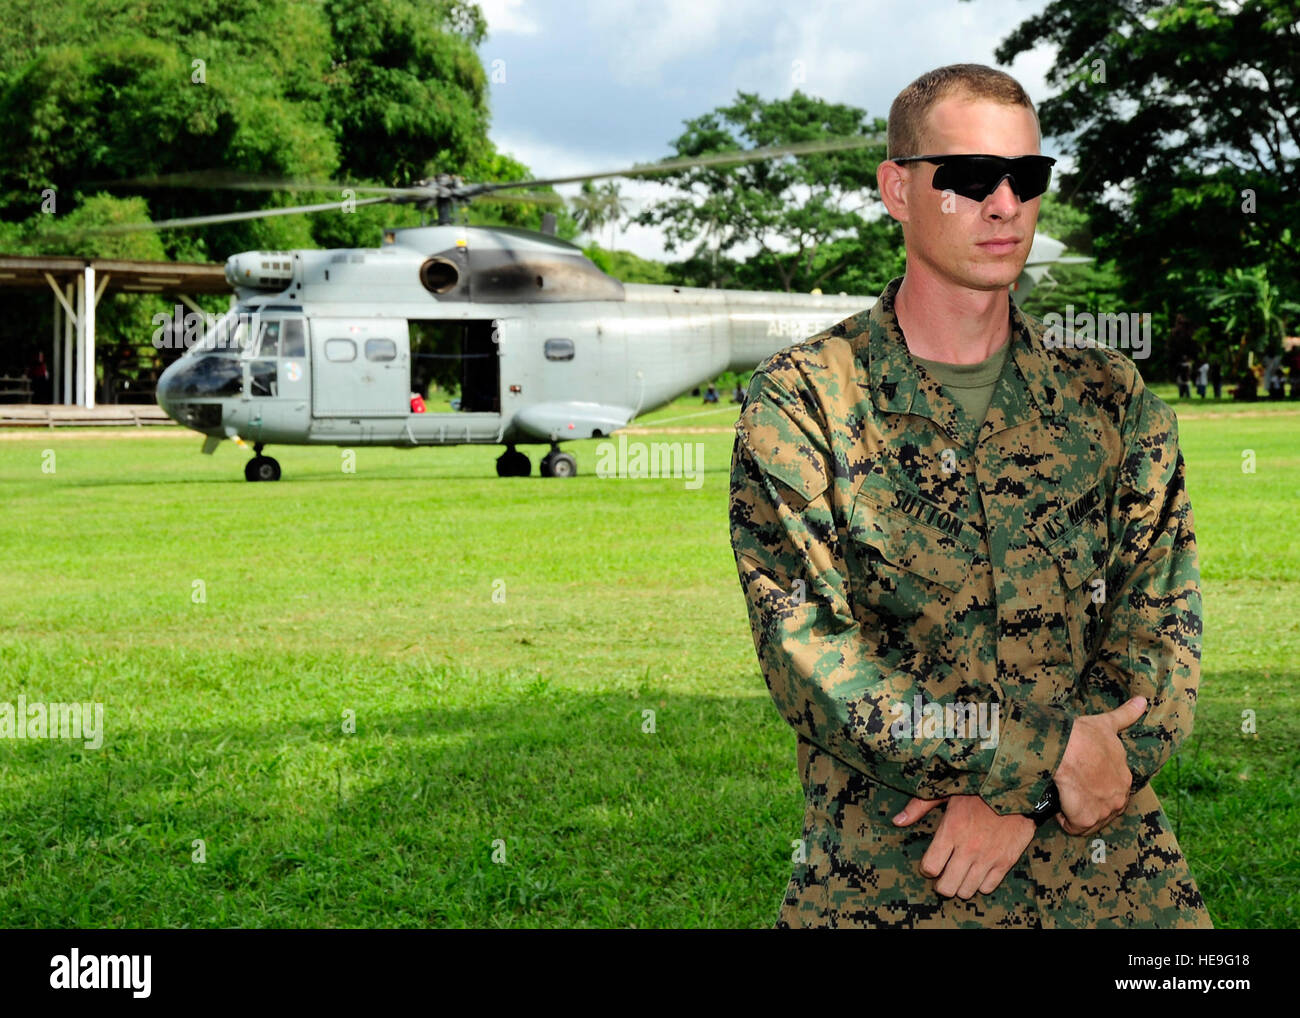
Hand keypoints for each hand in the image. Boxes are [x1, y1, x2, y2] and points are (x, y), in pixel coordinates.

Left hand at [893, 795, 1035, 898]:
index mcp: (951, 830)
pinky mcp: (1006, 861)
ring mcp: (988, 857)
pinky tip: (979, 871)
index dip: (927, 868)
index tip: (930, 863)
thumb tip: (896, 821)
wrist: (1017, 789)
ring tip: (961, 873)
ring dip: (960, 885)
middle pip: (946, 886)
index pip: (930, 867)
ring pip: (967, 891)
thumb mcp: (946, 790)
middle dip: (941, 883)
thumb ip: (919, 806)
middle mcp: (969, 848)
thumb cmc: (978, 787)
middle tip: (944, 873)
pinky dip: (981, 884)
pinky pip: (988, 888)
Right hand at [1054, 696, 1145, 836]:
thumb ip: (1126, 715)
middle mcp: (1119, 797)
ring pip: (1088, 820)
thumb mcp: (1107, 724)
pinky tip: (1058, 803)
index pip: (1113, 791)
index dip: (1095, 787)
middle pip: (1103, 809)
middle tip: (1070, 789)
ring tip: (1063, 795)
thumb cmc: (1085, 735)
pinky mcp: (1086, 819)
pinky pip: (1074, 826)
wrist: (1068, 748)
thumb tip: (1143, 701)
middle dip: (1086, 803)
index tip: (1081, 778)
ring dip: (1075, 812)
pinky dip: (1064, 819)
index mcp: (1125, 778)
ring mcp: (1104, 810)